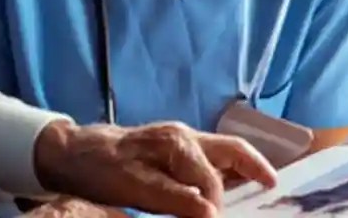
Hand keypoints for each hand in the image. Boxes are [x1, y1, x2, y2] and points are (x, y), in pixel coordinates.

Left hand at [33, 120, 276, 217]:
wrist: (73, 151)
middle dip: (256, 167)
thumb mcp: (132, 186)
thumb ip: (174, 198)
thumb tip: (212, 211)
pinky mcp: (174, 146)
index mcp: (177, 144)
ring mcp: (180, 139)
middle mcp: (184, 136)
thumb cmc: (100, 169)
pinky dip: (226, 168)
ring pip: (223, 151)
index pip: (211, 183)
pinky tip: (230, 184)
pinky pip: (210, 155)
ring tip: (262, 186)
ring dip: (244, 167)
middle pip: (232, 150)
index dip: (217, 209)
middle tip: (274, 187)